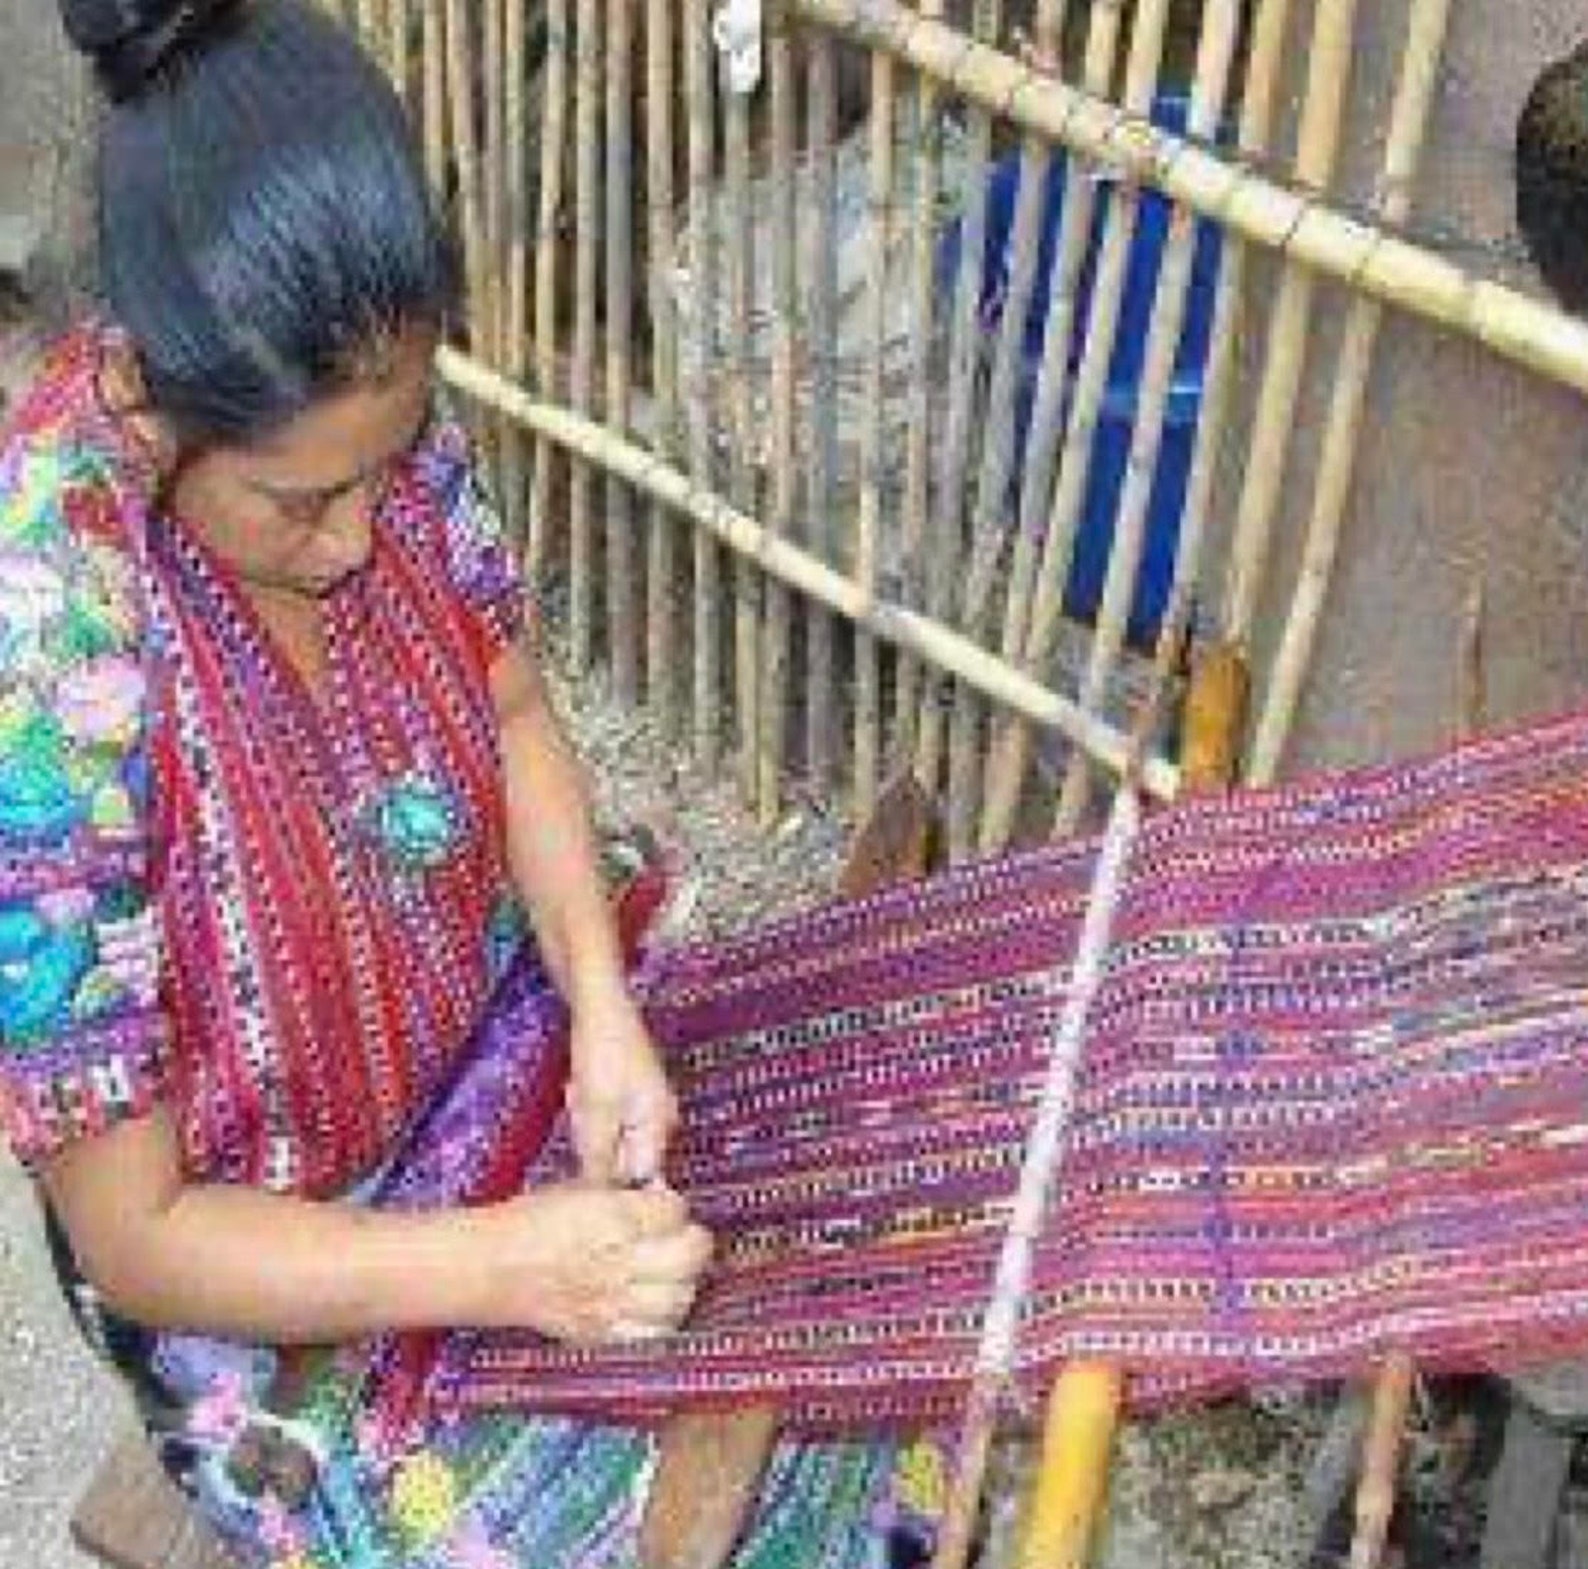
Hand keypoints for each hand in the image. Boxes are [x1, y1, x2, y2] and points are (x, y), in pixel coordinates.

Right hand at [477, 1182, 711, 1343]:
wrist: (491, 1267)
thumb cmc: (532, 1220)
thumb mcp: (582, 1190)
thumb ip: (626, 1197)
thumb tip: (663, 1200)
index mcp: (613, 1217)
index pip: (676, 1211)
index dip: (674, 1208)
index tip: (663, 1209)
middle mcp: (618, 1260)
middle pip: (690, 1255)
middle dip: (693, 1243)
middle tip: (680, 1240)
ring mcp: (612, 1302)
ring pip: (680, 1298)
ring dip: (682, 1284)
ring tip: (669, 1275)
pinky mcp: (602, 1334)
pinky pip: (653, 1335)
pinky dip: (661, 1321)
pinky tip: (652, 1306)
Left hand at [567, 986, 678, 1184]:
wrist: (598, 999)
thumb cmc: (601, 1051)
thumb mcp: (596, 1110)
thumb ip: (599, 1158)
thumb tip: (599, 1197)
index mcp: (660, 1125)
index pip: (638, 1177)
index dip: (606, 1172)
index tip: (586, 1143)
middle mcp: (659, 1118)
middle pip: (620, 1157)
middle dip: (593, 1140)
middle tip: (582, 1105)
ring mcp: (644, 1103)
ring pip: (606, 1137)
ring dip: (586, 1121)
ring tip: (580, 1089)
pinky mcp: (626, 1091)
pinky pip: (602, 1117)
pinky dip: (586, 1106)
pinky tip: (580, 1084)